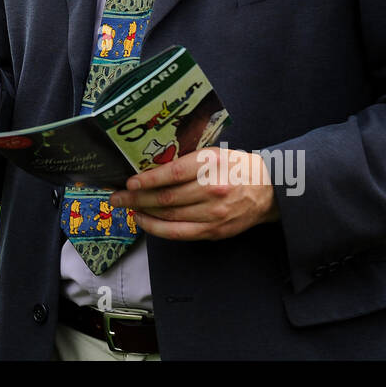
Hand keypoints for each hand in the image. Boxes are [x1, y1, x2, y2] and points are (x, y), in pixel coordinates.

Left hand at [107, 147, 278, 240]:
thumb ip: (186, 161)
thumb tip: (149, 167)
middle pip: (167, 198)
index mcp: (212, 164)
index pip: (174, 174)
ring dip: (143, 213)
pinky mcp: (214, 231)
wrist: (268, 190)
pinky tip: (144, 221)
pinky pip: (179, 233)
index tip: (129, 182)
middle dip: (136, 198)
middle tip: (117, 197)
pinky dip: (158, 228)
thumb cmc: (236, 167)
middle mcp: (213, 189)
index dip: (148, 180)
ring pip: (170, 216)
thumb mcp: (214, 153)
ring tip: (126, 208)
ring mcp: (214, 213)